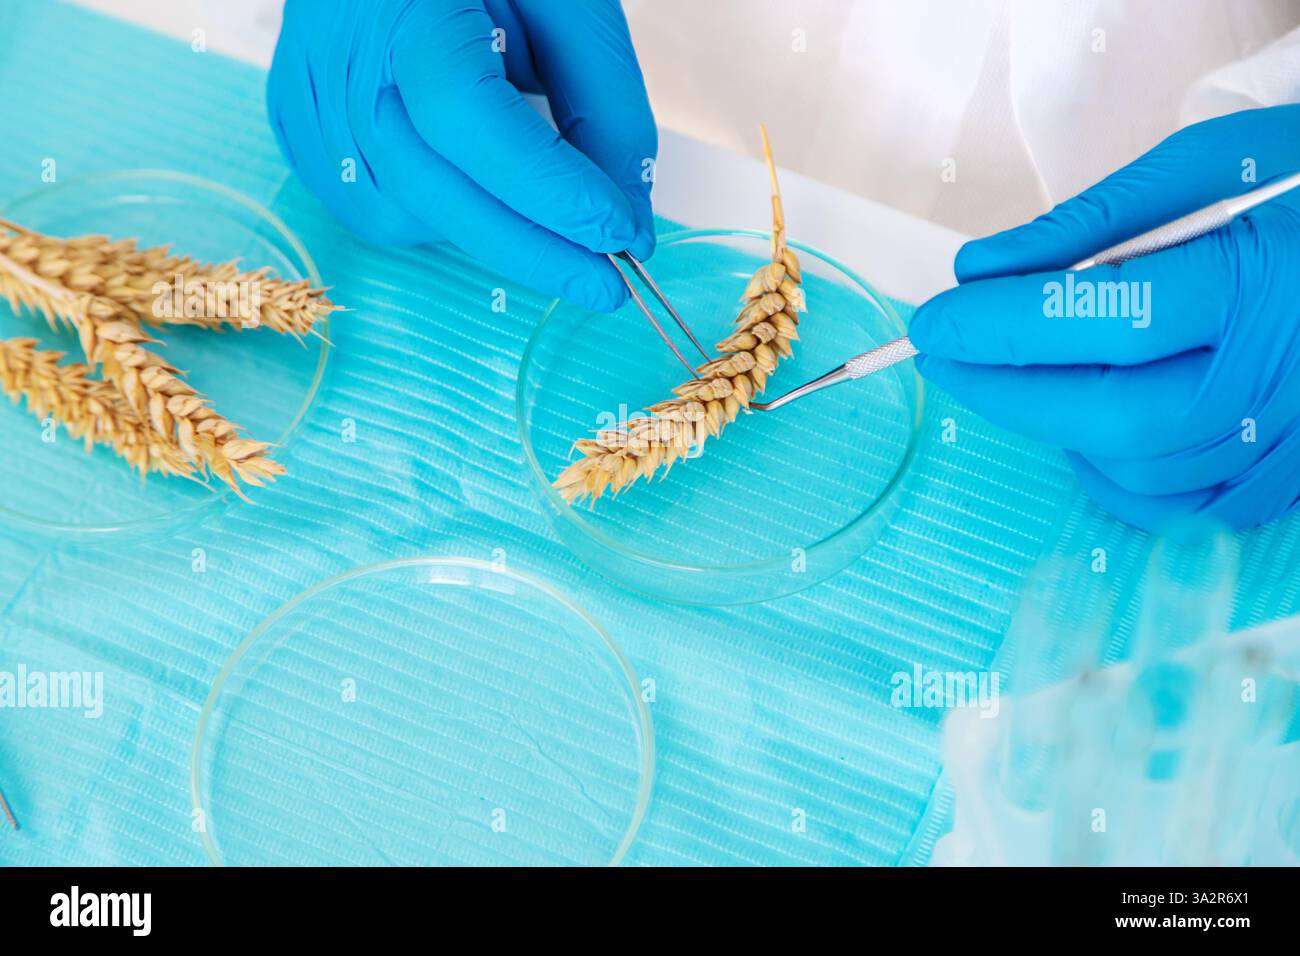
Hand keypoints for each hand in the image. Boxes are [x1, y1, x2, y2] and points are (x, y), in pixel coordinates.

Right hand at [268, 0, 656, 311]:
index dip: (547, 190)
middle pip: (430, 190)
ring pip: (399, 214)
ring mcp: (307, 97)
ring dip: (482, 234)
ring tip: (540, 217)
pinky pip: (371, 209)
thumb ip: (603, 105)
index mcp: (401, 5)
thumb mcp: (566, 5)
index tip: (621, 237)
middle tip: (606, 285)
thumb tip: (624, 221)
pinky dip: (437, 220)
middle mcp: (337, 58)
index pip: (469, 120)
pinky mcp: (298, 125)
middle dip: (530, 251)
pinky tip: (475, 195)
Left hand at [909, 105, 1299, 530]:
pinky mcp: (1298, 472)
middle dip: (1007, 391)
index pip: (1100, 316)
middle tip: (944, 357)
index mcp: (1259, 277)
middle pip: (1114, 414)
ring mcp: (1297, 433)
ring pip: (1144, 471)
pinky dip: (1120, 477)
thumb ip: (1090, 225)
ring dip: (1057, 431)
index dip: (1000, 326)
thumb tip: (979, 272)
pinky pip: (1188, 506)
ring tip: (1015, 381)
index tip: (932, 320)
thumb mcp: (1208, 168)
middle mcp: (1283, 370)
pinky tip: (1089, 433)